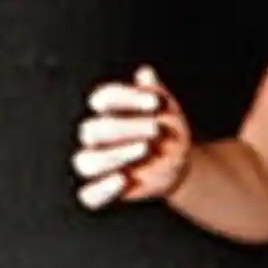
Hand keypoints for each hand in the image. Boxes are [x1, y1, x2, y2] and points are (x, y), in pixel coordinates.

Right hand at [72, 66, 191, 209]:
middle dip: (125, 128)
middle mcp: (96, 136)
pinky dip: (102, 189)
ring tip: (145, 149)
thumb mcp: (168, 111)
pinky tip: (124, 180)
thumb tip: (146, 73)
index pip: (103, 99)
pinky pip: (89, 194)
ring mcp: (99, 164)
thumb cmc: (169, 131)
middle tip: (157, 129)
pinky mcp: (104, 189)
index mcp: (108, 112)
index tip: (157, 103)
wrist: (181, 162)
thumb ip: (155, 93)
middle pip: (93, 130)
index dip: (126, 98)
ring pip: (85, 162)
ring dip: (114, 156)